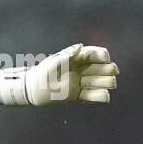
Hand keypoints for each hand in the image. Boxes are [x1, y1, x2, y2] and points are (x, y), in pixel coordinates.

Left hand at [0, 44, 118, 105]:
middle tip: (109, 72)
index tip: (106, 57)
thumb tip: (80, 47)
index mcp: (77, 59)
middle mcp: (82, 70)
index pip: (95, 54)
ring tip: (109, 84)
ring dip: (106, 82)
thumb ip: (68, 54)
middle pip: (102, 68)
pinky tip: (104, 96)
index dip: (102, 55)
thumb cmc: (42, 72)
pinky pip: (93, 96)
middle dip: (108, 69)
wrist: (32, 89)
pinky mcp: (78, 96)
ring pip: (101, 82)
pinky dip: (101, 96)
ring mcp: (81, 83)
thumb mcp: (55, 61)